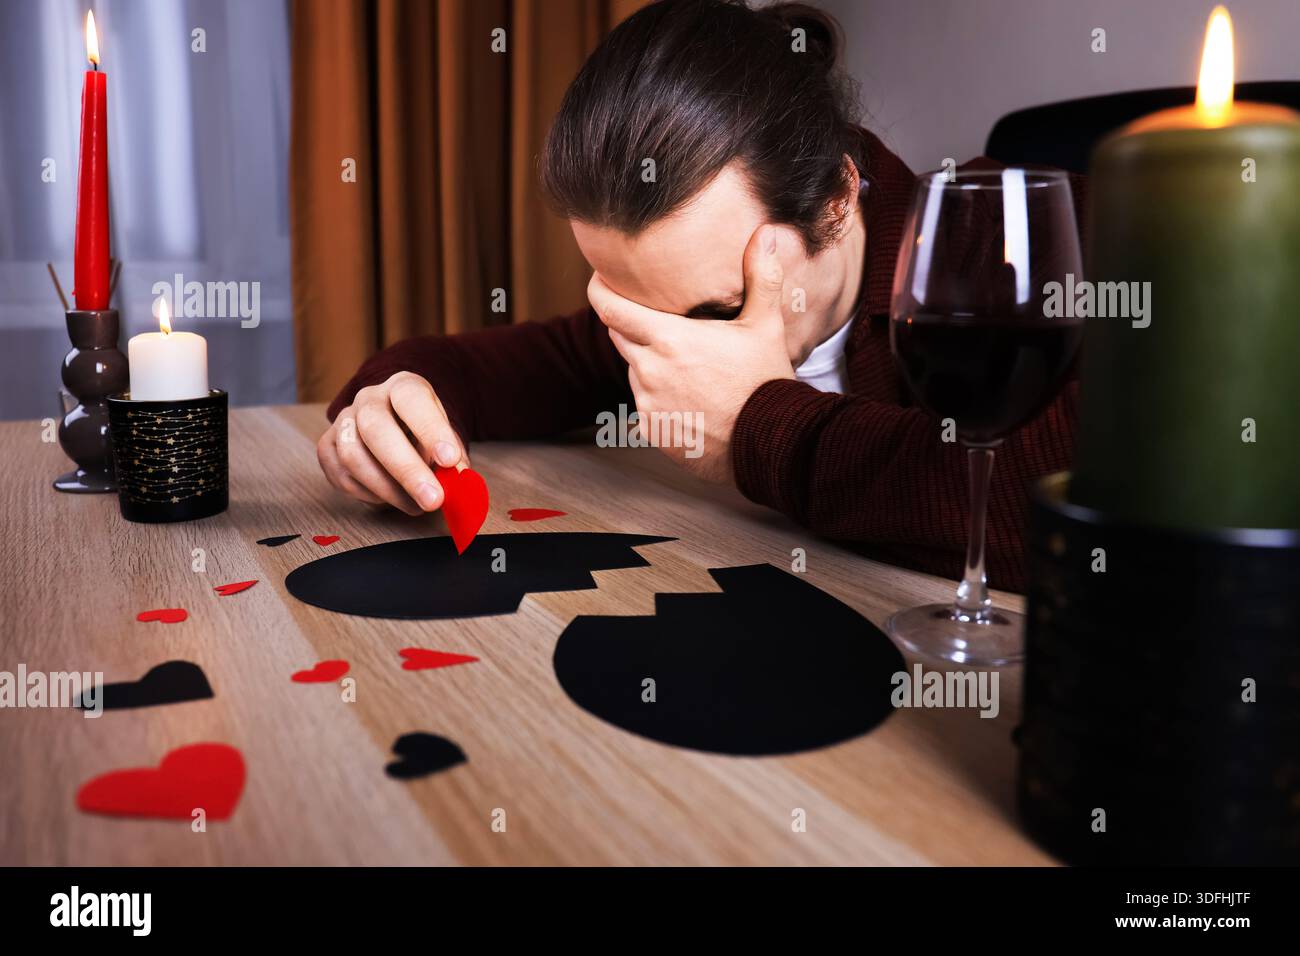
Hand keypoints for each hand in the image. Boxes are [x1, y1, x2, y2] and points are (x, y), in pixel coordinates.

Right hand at [316, 371, 468, 514]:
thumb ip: (453, 461)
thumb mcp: (446, 440)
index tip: (450, 460)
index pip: (412, 399)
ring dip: (388, 489)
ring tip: (416, 506)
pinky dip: (369, 495)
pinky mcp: (326, 446)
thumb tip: (459, 485)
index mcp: (403, 386)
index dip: (430, 429)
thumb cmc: (425, 437)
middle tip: (433, 499)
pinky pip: (341, 476)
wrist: (398, 430)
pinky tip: (390, 499)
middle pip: (376, 428)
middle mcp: (369, 398)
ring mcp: (343, 421)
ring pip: (353, 456)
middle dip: (406, 469)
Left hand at [588, 225, 794, 482]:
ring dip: (651, 363)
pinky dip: (660, 397)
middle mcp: (650, 371)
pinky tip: (693, 399)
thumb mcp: (765, 325)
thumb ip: (760, 276)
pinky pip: (645, 404)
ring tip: (692, 369)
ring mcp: (648, 403)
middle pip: (621, 337)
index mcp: (669, 339)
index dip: (599, 290)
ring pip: (635, 371)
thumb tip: (768, 232)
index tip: (600, 279)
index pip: (610, 308)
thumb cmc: (766, 381)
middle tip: (668, 325)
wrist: (769, 444)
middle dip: (636, 327)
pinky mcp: (652, 430)